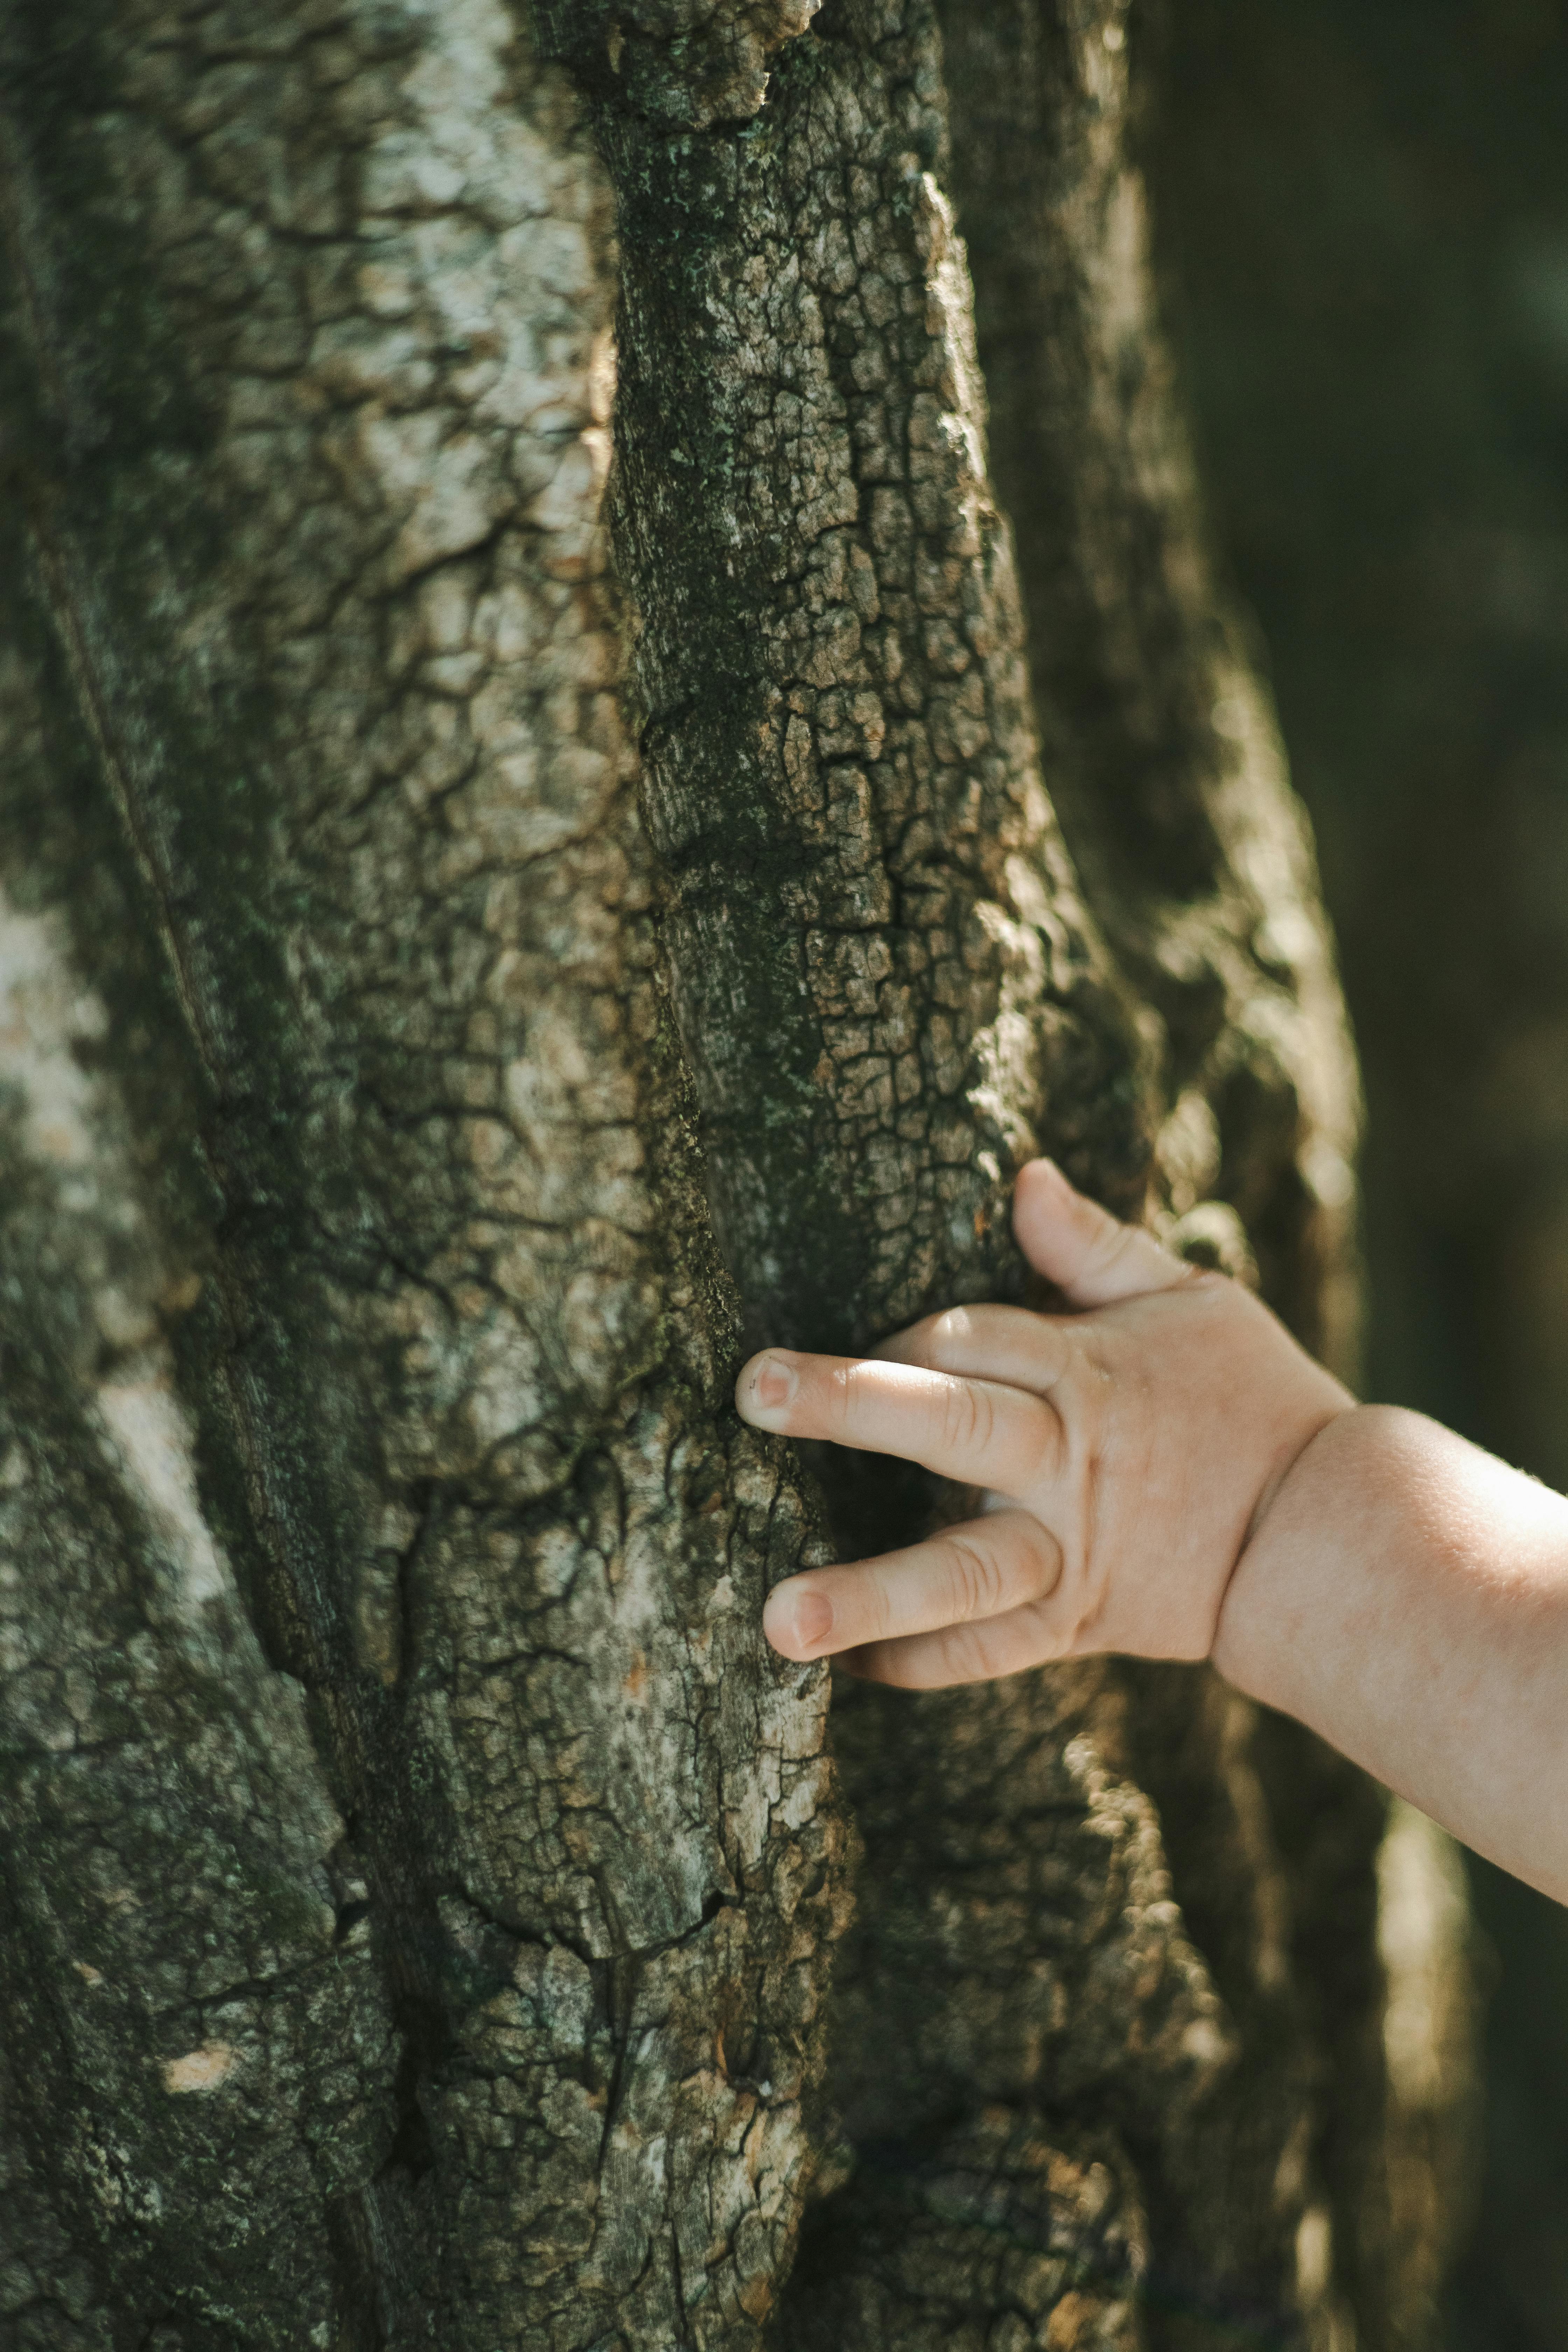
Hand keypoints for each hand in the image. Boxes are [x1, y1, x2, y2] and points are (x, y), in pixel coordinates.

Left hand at [735, 1158, 1352, 1685]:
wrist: (1330, 1533)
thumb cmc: (1253, 1397)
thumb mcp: (1190, 1298)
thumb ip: (1095, 1247)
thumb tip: (1023, 1176)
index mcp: (1088, 1372)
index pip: (969, 1335)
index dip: (903, 1334)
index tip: (847, 1340)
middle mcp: (1066, 1463)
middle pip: (950, 1423)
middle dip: (848, 1404)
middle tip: (753, 1390)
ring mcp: (1068, 1552)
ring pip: (959, 1572)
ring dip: (866, 1593)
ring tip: (774, 1620)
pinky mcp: (1076, 1624)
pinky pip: (988, 1653)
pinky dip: (919, 1665)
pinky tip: (845, 1669)